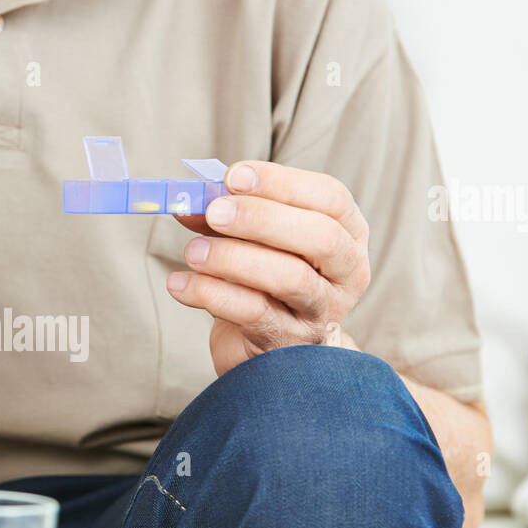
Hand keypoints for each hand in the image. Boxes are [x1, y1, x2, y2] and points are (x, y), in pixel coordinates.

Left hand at [166, 161, 370, 375]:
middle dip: (262, 218)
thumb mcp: (250, 240)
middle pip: (320, 236)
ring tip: (192, 252)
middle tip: (214, 212)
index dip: (282, 183)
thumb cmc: (264, 282)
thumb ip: (224, 214)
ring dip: (234, 258)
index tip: (233, 176)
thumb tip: (187, 199)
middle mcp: (347, 272)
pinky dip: (212, 294)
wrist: (268, 351)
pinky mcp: (290, 342)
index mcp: (347, 233)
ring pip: (290, 278)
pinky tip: (180, 285)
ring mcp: (323, 312)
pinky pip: (254, 314)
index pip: (330, 197)